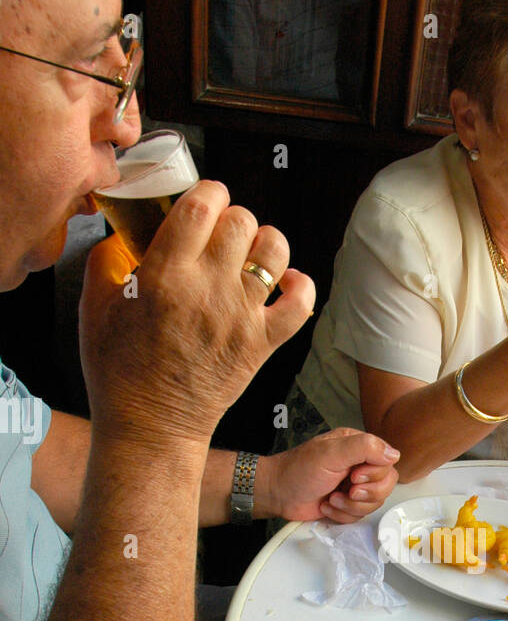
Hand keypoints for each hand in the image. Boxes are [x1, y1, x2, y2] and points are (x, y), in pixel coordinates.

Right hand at [79, 182, 315, 446]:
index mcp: (166, 276)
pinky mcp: (261, 344)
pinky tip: (286, 282)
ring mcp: (240, 317)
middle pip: (241, 222)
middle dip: (233, 217)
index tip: (205, 198)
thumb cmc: (119, 373)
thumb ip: (105, 261)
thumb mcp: (94, 309)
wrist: (151, 428)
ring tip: (251, 253)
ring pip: (274, 252)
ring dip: (266, 243)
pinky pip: (300, 303)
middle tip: (222, 232)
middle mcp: (208, 291)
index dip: (209, 192)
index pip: (202, 205)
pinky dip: (299, 286)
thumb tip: (122, 234)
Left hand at [258, 429, 399, 523]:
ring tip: (332, 498)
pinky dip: (342, 514)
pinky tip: (327, 505)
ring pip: (374, 503)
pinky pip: (360, 515)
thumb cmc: (298, 470)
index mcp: (357, 446)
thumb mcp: (331, 453)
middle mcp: (359, 465)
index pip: (387, 462)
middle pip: (386, 484)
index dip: (374, 474)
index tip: (354, 476)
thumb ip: (365, 448)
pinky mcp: (346, 504)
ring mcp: (353, 486)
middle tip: (346, 490)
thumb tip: (394, 454)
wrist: (277, 495)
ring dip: (351, 506)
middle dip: (365, 494)